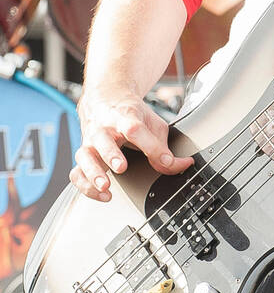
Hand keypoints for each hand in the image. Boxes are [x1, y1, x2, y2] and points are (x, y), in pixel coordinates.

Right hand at [71, 89, 193, 200]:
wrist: (106, 98)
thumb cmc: (130, 113)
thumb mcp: (152, 124)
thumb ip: (163, 147)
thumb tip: (176, 166)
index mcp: (124, 118)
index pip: (135, 129)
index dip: (151, 146)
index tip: (165, 160)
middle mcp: (104, 129)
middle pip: (103, 140)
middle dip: (111, 155)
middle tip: (121, 167)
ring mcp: (91, 142)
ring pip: (85, 157)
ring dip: (93, 172)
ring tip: (105, 186)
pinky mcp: (84, 155)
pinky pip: (77, 173)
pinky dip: (85, 186)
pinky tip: (101, 194)